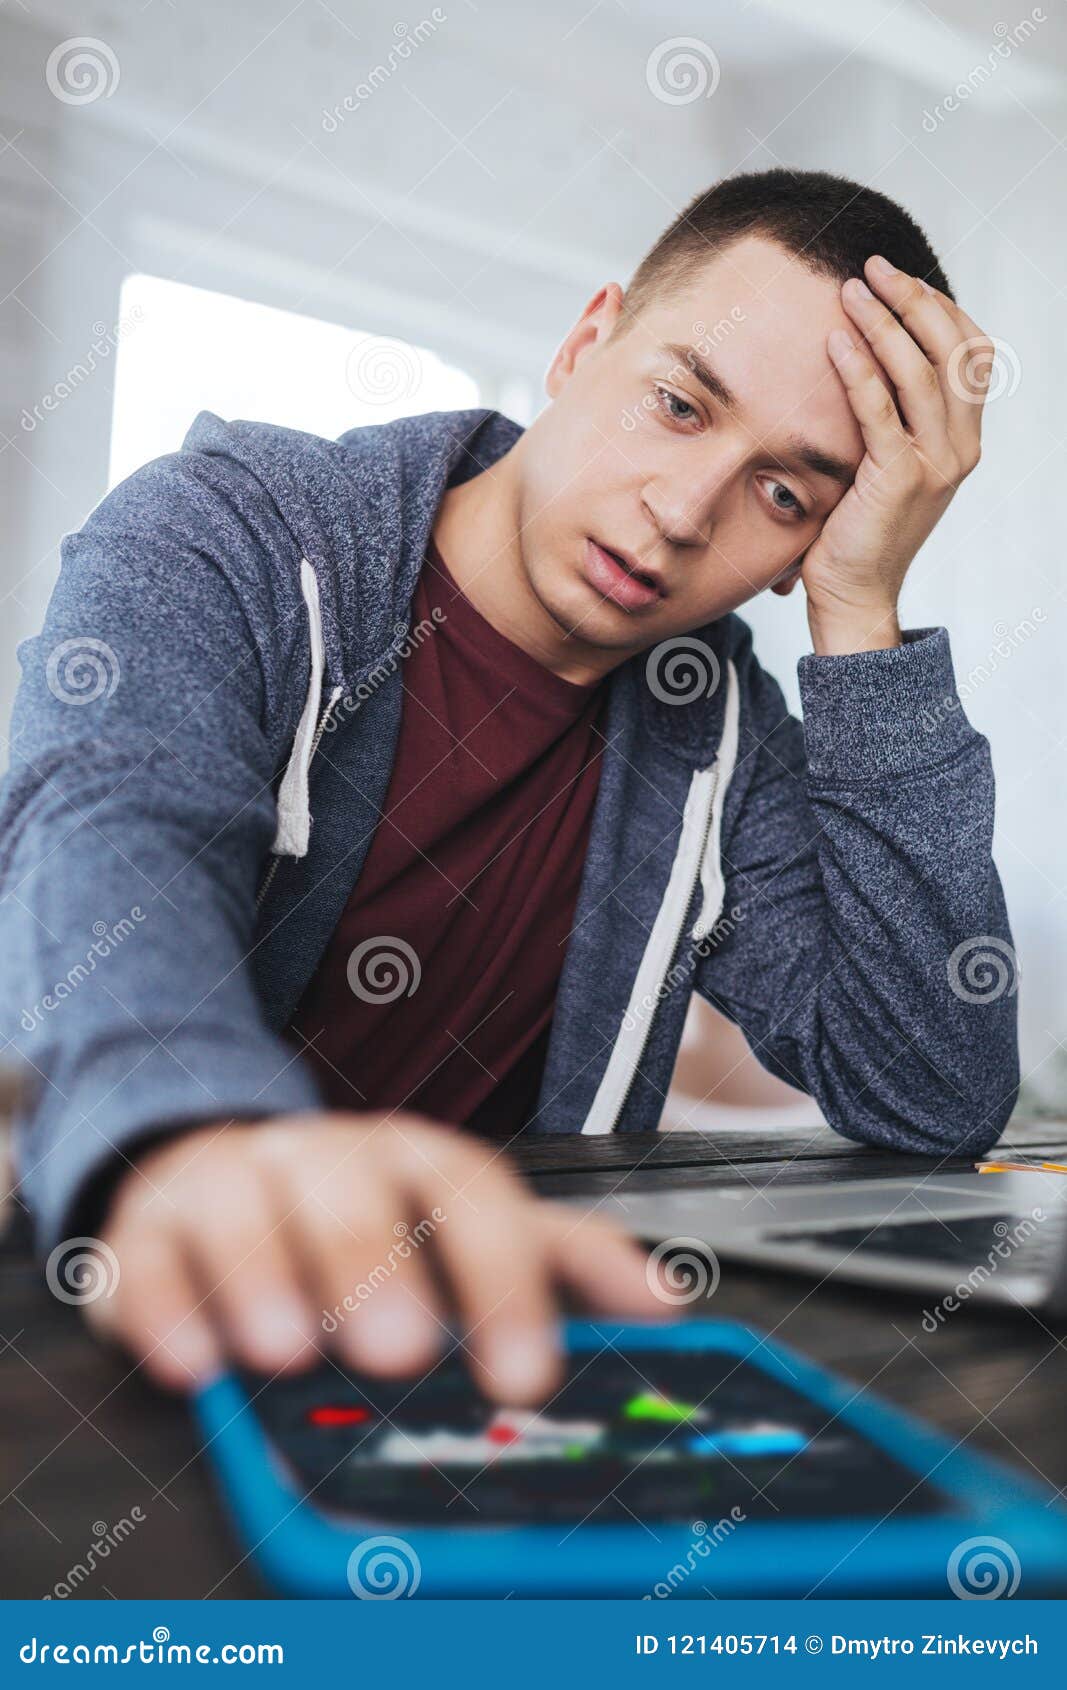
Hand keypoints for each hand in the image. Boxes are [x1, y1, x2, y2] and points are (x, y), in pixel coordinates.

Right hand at [82, 1110, 666, 1402]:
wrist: (226, 1172)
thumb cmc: (363, 1215)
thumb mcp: (469, 1229)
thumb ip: (563, 1263)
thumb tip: (666, 1301)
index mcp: (414, 1159)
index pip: (470, 1196)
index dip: (504, 1282)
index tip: (526, 1373)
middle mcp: (327, 1160)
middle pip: (354, 1191)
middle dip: (376, 1265)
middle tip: (399, 1350)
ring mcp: (234, 1182)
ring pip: (248, 1209)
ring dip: (266, 1278)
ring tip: (288, 1350)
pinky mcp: (149, 1225)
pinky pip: (149, 1255)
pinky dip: (168, 1306)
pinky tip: (194, 1360)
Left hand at [800, 255, 993, 654]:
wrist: (854, 594)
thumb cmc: (858, 526)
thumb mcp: (887, 460)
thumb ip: (892, 414)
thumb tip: (866, 354)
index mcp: (964, 436)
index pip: (970, 352)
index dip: (940, 307)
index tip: (900, 280)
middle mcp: (961, 445)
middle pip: (951, 349)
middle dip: (914, 299)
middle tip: (873, 266)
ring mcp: (936, 463)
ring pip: (920, 371)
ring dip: (884, 322)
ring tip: (850, 290)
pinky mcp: (899, 479)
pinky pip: (880, 410)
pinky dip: (858, 370)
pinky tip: (835, 341)